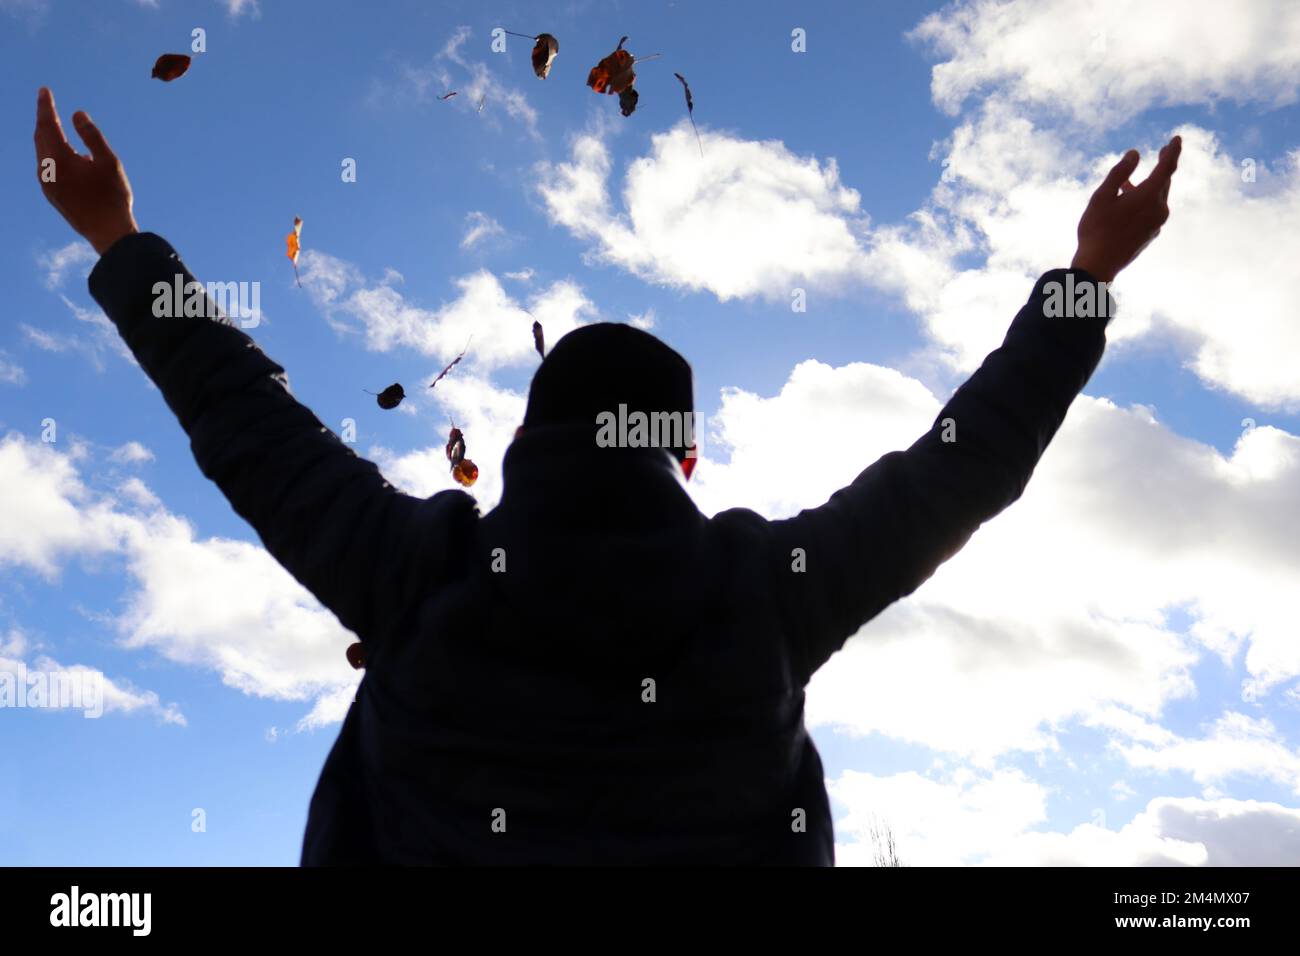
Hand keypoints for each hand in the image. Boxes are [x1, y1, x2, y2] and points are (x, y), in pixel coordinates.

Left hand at [34, 87, 137, 255]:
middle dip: (44, 119)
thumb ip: (91, 135)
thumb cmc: (113, 197)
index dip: (46, 106)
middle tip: (47, 103)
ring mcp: (46, 183)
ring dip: (48, 137)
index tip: (44, 90)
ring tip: (56, 127)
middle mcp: (46, 170)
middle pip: (40, 136)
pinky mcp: (50, 194)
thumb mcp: (109, 161)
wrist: (108, 233)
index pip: (47, 124)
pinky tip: (66, 156)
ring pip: (42, 152)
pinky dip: (52, 154)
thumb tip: (76, 114)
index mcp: (59, 158)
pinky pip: (46, 166)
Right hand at [1072, 135, 1180, 283]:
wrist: (1099, 264)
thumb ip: (1120, 172)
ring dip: (1146, 186)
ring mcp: (1157, 224)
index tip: (1177, 138)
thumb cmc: (1097, 228)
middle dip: (1163, 166)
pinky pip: (1152, 211)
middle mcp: (1159, 209)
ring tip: (1127, 184)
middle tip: (1163, 152)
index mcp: (1149, 195)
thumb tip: (1135, 154)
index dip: (1172, 151)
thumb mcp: (1102, 196)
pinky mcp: (1151, 235)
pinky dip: (1143, 202)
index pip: (1167, 167)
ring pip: (1156, 198)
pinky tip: (1126, 206)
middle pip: (1164, 182)